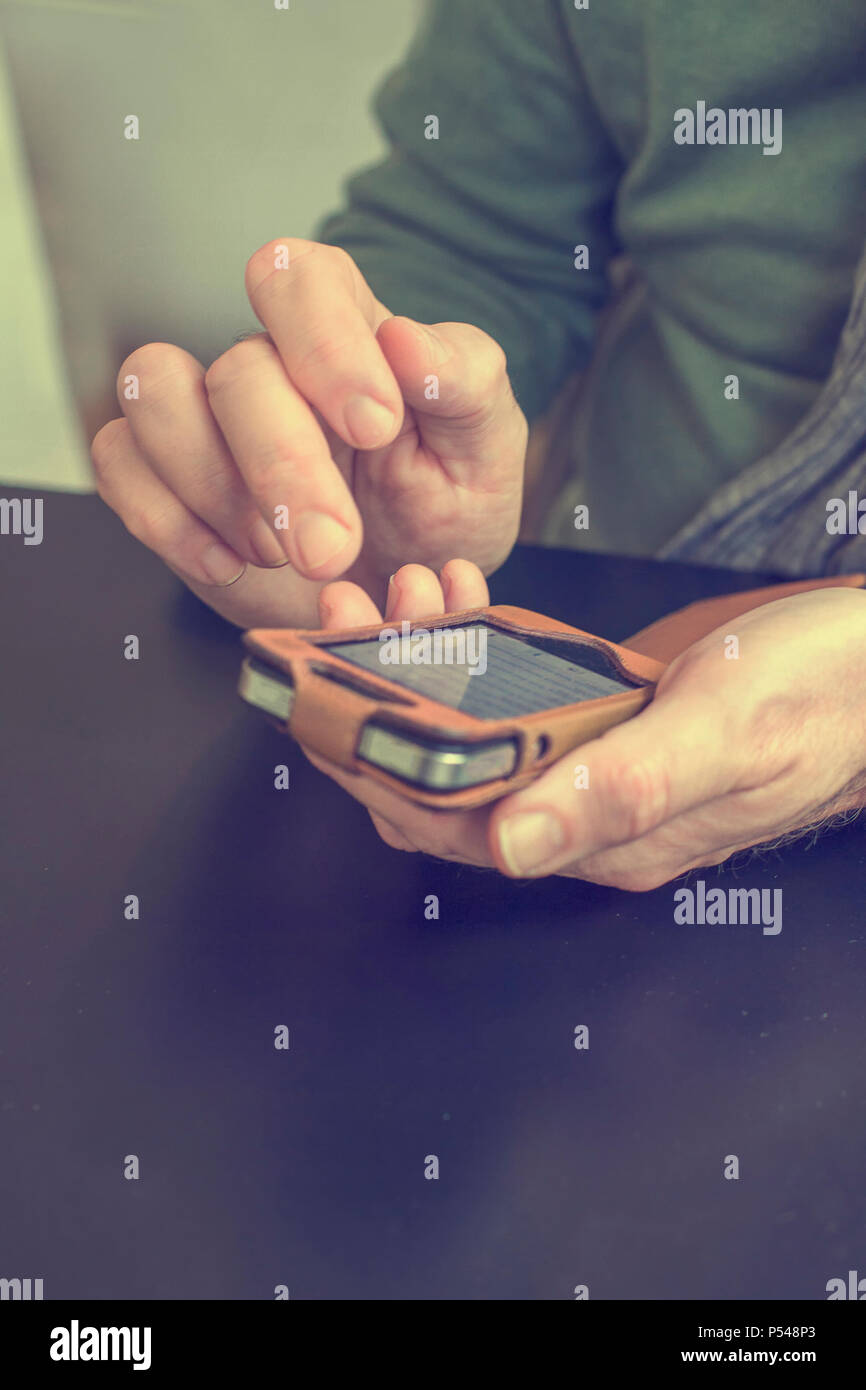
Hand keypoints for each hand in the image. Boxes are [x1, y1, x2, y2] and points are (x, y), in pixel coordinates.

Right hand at [91, 239, 525, 628]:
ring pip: (152, 395)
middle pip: (237, 370)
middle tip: (333, 548)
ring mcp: (207, 420)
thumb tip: (408, 340)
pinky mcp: (166, 480)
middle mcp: (269, 365)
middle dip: (284, 468)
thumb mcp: (486, 449)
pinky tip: (231, 563)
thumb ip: (466, 382)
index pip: (303, 279)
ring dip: (213, 485)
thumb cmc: (443, 506)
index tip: (377, 428)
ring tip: (276, 552)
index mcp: (349, 331)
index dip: (325, 344)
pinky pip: (119, 464)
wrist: (405, 587)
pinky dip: (167, 520)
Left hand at [304, 570, 865, 889]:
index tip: (323, 704)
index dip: (375, 772)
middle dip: (380, 708)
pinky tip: (460, 595)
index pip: (452, 827)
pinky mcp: (607, 719)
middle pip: (447, 779)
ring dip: (422, 668)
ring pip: (473, 734)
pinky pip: (514, 698)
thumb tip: (508, 845)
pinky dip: (472, 650)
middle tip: (349, 619)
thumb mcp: (722, 733)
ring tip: (405, 587)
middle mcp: (588, 814)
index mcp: (606, 838)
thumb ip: (621, 790)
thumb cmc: (825, 697)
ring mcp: (595, 766)